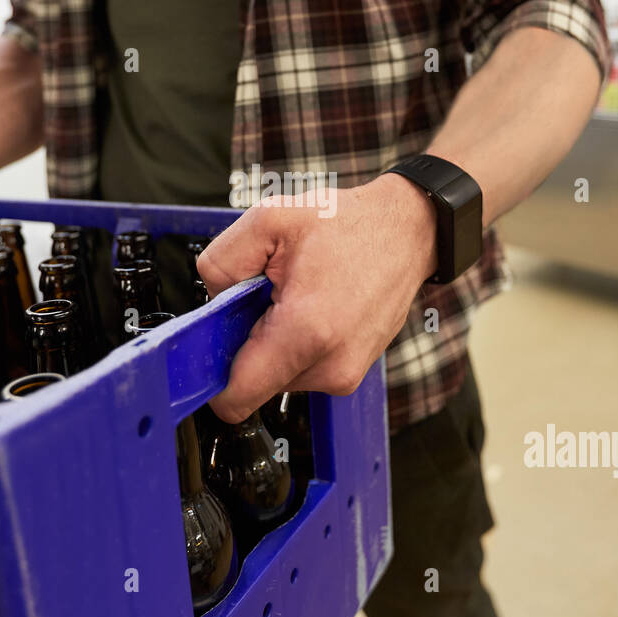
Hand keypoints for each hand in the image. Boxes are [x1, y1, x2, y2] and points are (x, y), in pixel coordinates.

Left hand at [197, 173, 436, 422]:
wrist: (406, 232)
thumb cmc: (347, 225)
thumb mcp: (270, 220)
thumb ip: (222, 261)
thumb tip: (211, 303)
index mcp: (306, 331)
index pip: (237, 396)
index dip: (211, 374)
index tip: (212, 344)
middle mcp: (330, 365)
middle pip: (253, 382)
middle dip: (247, 342)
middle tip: (267, 297)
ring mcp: (344, 375)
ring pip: (276, 376)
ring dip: (273, 341)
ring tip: (297, 297)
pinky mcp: (350, 374)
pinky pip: (301, 369)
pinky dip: (295, 344)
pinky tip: (313, 308)